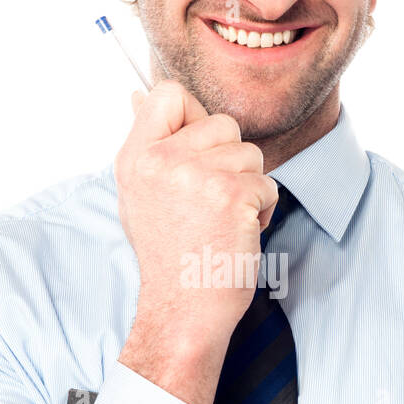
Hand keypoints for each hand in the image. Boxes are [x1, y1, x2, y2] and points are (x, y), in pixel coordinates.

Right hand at [115, 80, 277, 346]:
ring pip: (250, 154)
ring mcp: (198, 175)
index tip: (195, 151)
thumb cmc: (168, 256)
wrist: (183, 309)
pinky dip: (262, 211)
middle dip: (229, 160)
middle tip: (209, 203)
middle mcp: (162, 160)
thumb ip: (148, 145)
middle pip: (222, 123)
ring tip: (222, 221)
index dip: (193, 116)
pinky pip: (267, 183)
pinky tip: (237, 235)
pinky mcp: (233, 195)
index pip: (168, 94)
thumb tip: (140, 95)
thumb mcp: (139, 194)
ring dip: (248, 187)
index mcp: (136, 157)